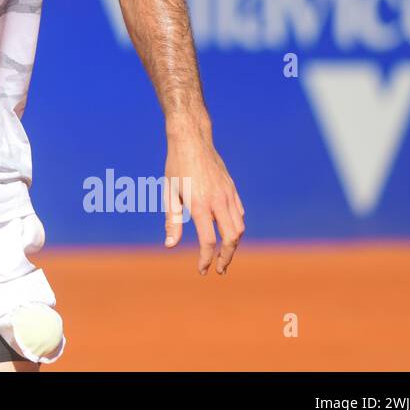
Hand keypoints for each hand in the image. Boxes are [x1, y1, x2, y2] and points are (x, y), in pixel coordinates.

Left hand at [162, 118, 244, 274]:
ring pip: (240, 227)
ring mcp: (228, 194)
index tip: (202, 269)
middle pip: (231, 238)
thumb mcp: (169, 192)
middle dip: (226, 258)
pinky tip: (228, 233)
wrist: (192, 139)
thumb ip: (172, 221)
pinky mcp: (232, 189)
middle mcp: (218, 201)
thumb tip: (170, 246)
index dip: (206, 259)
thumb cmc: (175, 166)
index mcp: (199, 204)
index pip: (208, 241)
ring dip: (233, 245)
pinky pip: (240, 214)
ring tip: (224, 255)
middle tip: (219, 270)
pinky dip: (236, 227)